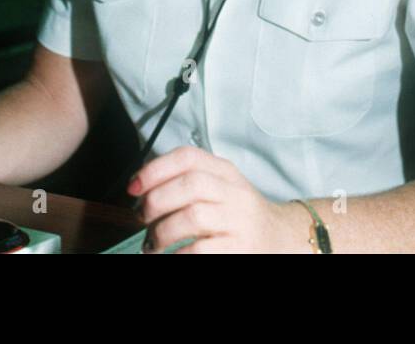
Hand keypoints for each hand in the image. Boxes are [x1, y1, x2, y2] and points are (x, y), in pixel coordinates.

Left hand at [128, 146, 305, 252]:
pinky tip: (169, 257)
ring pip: (192, 217)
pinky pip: (200, 250)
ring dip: (162, 232)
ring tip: (152, 244)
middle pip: (189, 185)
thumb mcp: (219, 188)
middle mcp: (235, 192)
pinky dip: (177, 255)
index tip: (133, 188)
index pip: (188, 157)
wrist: (281, 239)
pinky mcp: (239, 249)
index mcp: (225, 171)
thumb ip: (185, 181)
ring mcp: (240, 221)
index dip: (155, 170)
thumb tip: (139, 189)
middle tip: (142, 219)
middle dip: (156, 202)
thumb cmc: (237, 214)